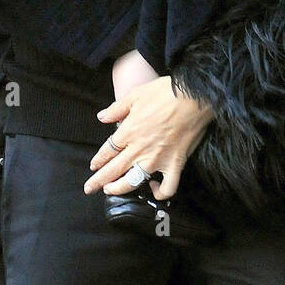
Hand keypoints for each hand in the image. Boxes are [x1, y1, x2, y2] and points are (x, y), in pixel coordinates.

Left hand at [84, 77, 213, 200]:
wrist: (195, 97)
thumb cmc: (166, 92)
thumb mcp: (136, 94)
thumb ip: (117, 108)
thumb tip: (101, 117)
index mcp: (128, 132)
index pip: (107, 150)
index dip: (98, 160)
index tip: (93, 165)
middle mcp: (139, 149)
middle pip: (113, 170)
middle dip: (98, 181)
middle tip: (89, 188)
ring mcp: (157, 159)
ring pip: (133, 182)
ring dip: (119, 189)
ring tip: (111, 191)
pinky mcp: (175, 164)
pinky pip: (168, 187)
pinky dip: (161, 192)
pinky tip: (155, 189)